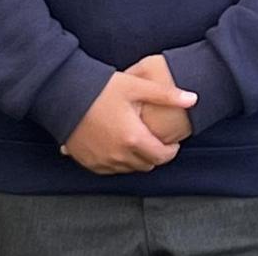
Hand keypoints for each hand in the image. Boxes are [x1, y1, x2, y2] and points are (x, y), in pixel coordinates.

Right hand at [61, 71, 196, 173]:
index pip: (161, 156)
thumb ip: (167, 96)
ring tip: (139, 141)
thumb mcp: (137, 87)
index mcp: (133, 138)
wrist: (64, 95)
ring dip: (137, 159)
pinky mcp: (88, 162)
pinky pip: (110, 169)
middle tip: (156, 140)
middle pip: (146, 165)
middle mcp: (118, 155)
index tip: (173, 142)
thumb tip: (193, 99)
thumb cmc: (101, 89)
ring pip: (129, 169)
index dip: (171, 151)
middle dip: (155, 155)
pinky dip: (119, 162)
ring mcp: (101, 161)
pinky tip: (120, 146)